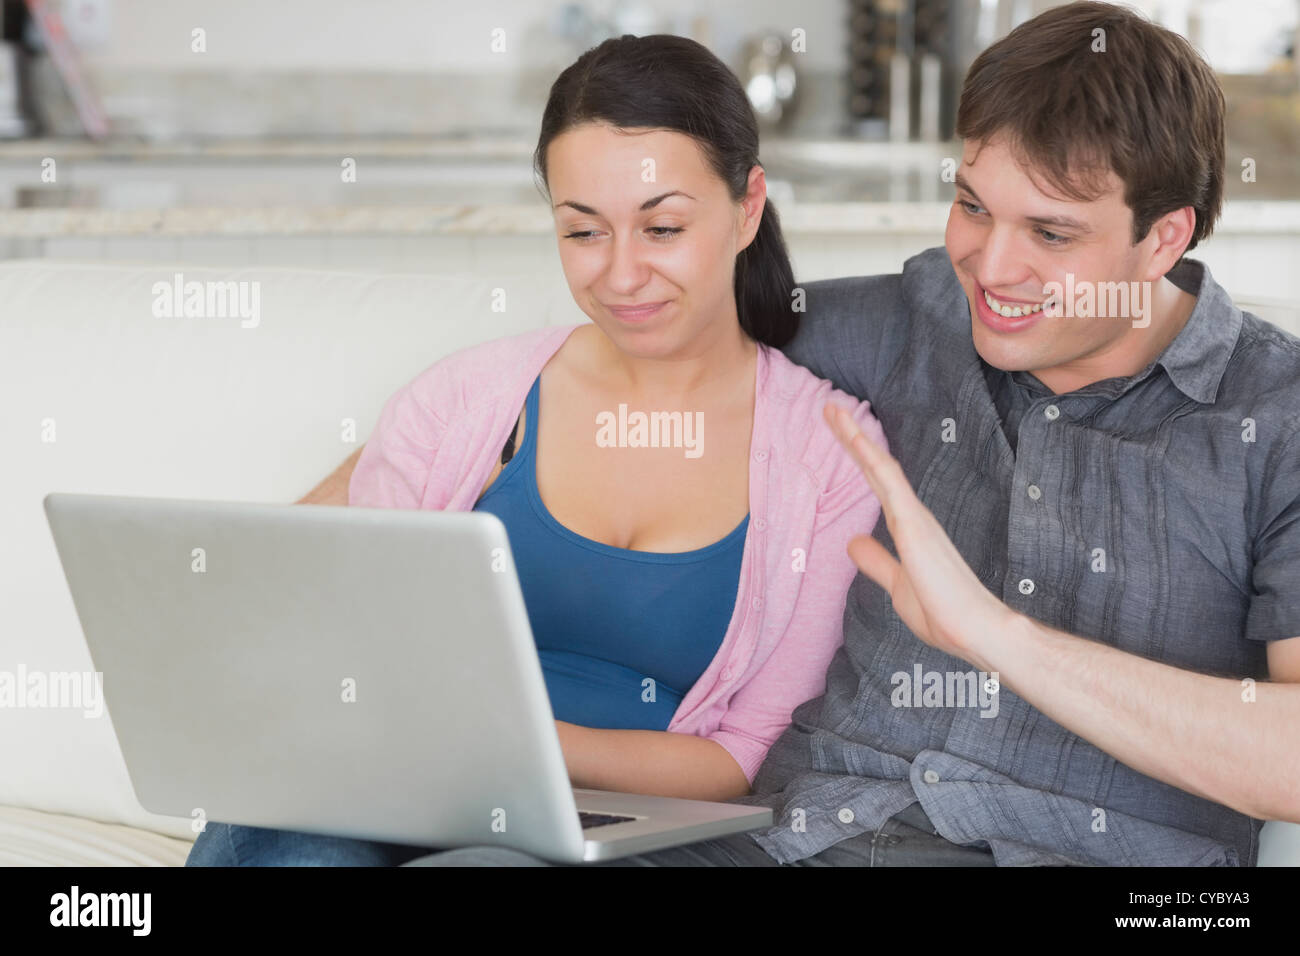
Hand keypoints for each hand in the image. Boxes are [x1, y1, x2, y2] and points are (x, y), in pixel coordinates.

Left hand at [823, 403, 1016, 668]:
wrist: (976, 631)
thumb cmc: (944, 613)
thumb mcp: (897, 585)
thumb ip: (877, 562)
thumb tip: (853, 541)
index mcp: (908, 527)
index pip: (877, 484)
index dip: (858, 458)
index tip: (839, 432)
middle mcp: (912, 515)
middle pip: (876, 467)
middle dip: (852, 437)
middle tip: (829, 408)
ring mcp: (914, 518)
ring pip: (881, 468)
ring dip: (856, 439)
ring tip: (833, 411)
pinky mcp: (915, 527)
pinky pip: (891, 485)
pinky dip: (872, 460)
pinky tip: (856, 441)